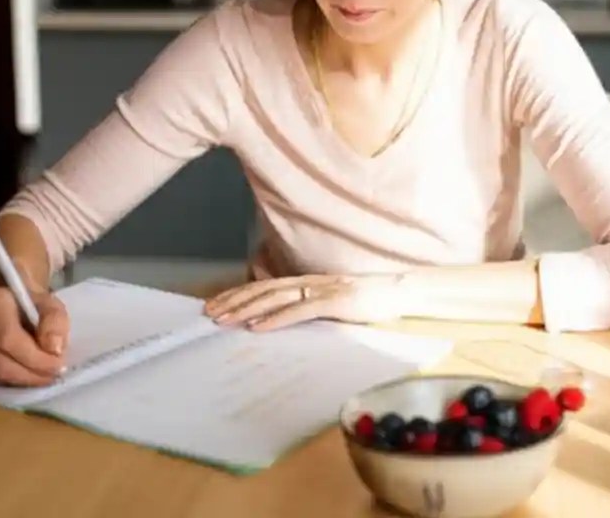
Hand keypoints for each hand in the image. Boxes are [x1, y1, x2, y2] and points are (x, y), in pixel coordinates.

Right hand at [0, 287, 68, 385]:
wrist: (15, 305)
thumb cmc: (34, 305)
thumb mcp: (51, 306)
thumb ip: (55, 323)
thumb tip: (53, 349)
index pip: (8, 338)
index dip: (34, 357)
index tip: (58, 364)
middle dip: (29, 373)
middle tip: (52, 375)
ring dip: (21, 380)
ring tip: (42, 376)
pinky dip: (10, 381)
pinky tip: (26, 375)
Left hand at [203, 265, 404, 331]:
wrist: (401, 291)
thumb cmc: (369, 301)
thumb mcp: (333, 303)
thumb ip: (310, 308)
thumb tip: (282, 321)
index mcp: (307, 282)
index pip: (264, 287)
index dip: (238, 294)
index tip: (215, 304)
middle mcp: (309, 282)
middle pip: (262, 290)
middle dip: (233, 301)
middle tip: (208, 314)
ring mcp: (322, 290)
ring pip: (275, 298)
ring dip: (246, 309)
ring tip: (224, 320)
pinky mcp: (336, 301)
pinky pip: (300, 310)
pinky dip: (276, 318)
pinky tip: (257, 327)